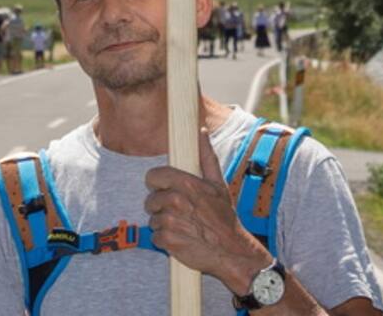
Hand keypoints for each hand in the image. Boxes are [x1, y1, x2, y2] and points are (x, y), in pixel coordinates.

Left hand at [144, 128, 267, 295]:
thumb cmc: (224, 217)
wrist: (231, 250)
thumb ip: (206, 157)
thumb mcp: (218, 184)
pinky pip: (155, 237)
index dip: (158, 184)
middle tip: (180, 212)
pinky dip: (165, 240)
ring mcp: (170, 222)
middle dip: (161, 206)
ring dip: (164, 224)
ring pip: (152, 219)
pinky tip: (180, 238)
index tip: (167, 190)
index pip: (152, 176)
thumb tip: (202, 132)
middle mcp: (176, 201)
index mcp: (186, 184)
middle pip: (151, 200)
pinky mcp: (167, 241)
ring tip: (183, 226)